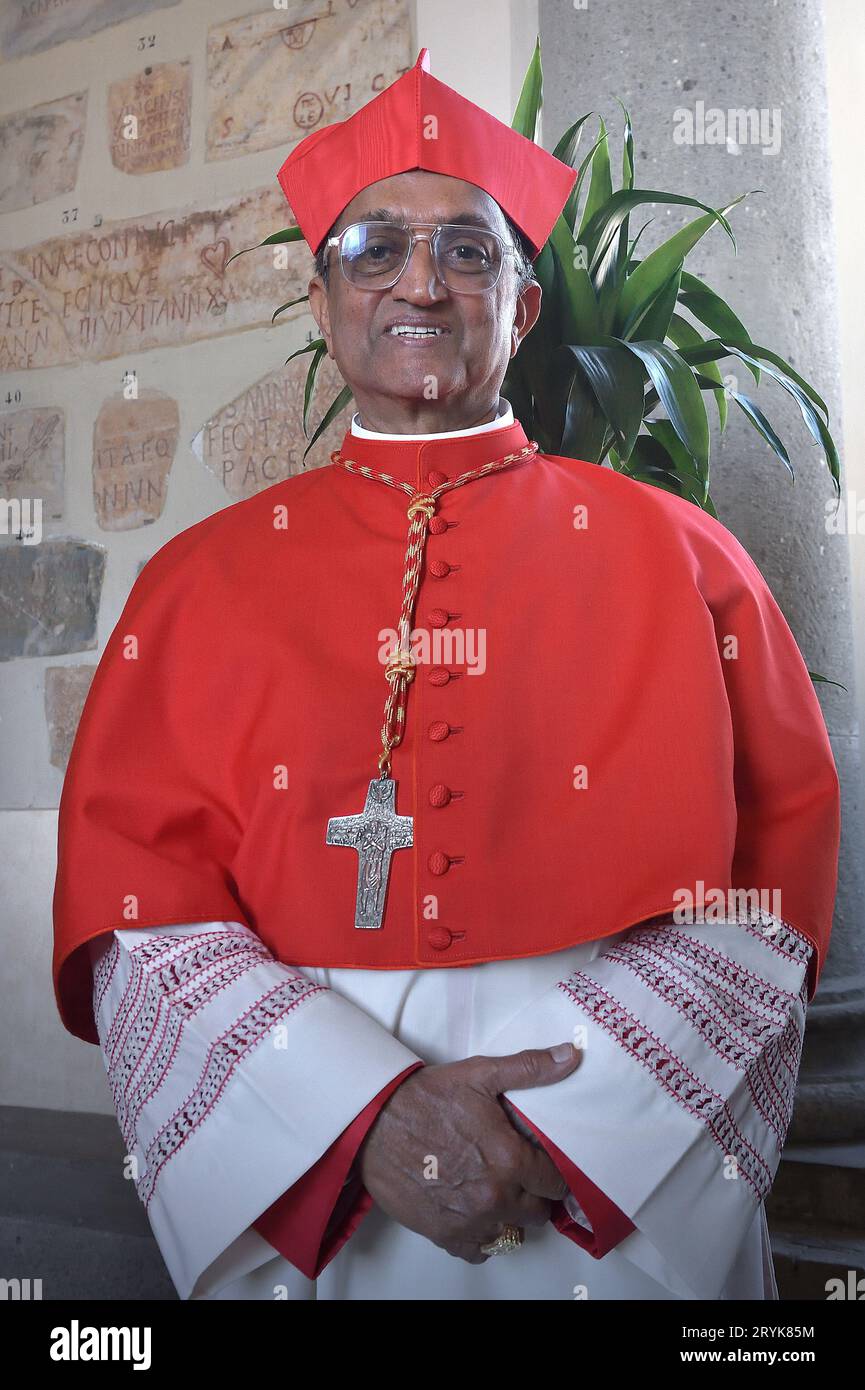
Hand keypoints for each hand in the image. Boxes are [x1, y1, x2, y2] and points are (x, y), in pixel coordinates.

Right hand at [357, 1043, 581, 1262]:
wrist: (375, 1122)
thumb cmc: (427, 1098)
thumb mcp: (481, 1074)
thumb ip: (530, 1069)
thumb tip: (569, 1056)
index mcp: (510, 1160)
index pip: (556, 1183)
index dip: (554, 1173)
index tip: (544, 1166)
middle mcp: (496, 1196)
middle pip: (538, 1212)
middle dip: (534, 1195)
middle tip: (521, 1178)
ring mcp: (470, 1220)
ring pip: (511, 1232)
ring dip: (509, 1216)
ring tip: (498, 1194)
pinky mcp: (445, 1234)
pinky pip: (479, 1251)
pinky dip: (481, 1236)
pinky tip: (475, 1214)